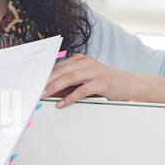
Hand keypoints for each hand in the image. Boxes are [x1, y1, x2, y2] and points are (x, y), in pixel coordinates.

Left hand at [42, 58, 164, 106]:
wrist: (131, 85)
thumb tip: (49, 90)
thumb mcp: (86, 79)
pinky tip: (61, 104)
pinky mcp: (102, 83)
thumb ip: (70, 82)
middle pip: (61, 71)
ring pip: (69, 78)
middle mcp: (87, 63)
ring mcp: (95, 72)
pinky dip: (70, 97)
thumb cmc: (106, 83)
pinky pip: (82, 90)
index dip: (44, 74)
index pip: (58, 66)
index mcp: (81, 60)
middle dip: (46, 81)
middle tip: (34, 90)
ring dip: (54, 87)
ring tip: (44, 95)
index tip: (33, 82)